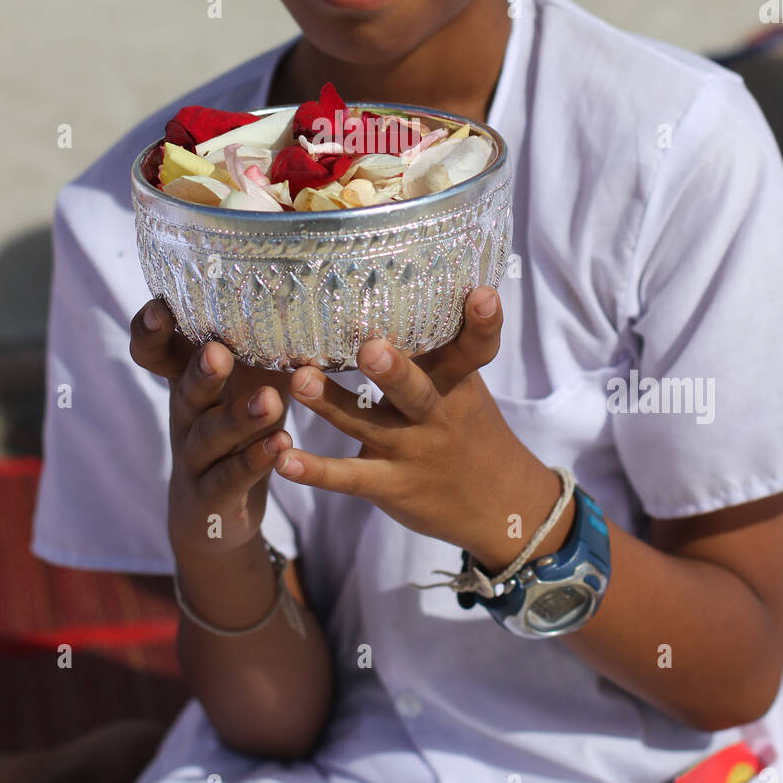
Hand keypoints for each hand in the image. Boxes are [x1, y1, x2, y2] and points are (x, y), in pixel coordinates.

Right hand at [128, 300, 294, 562]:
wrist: (213, 512)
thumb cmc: (238, 427)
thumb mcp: (247, 381)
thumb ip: (265, 343)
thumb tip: (313, 289)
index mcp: (187, 379)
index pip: (154, 351)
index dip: (151, 331)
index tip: (162, 306)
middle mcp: (184, 415)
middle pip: (184, 389)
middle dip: (201, 370)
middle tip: (218, 351)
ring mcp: (194, 457)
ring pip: (209, 435)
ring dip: (239, 418)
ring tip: (271, 403)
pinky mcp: (211, 495)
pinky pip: (231, 476)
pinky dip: (255, 461)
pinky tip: (282, 445)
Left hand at [273, 286, 513, 559]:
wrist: (500, 506)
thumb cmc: (470, 429)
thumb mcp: (464, 386)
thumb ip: (437, 343)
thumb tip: (406, 276)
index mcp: (458, 381)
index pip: (475, 349)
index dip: (482, 322)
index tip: (481, 293)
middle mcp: (437, 414)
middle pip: (416, 390)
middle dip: (393, 370)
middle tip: (370, 347)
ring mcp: (412, 451)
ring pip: (367, 425)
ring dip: (331, 405)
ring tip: (301, 381)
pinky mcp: (389, 484)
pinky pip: (347, 477)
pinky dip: (314, 471)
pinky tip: (283, 459)